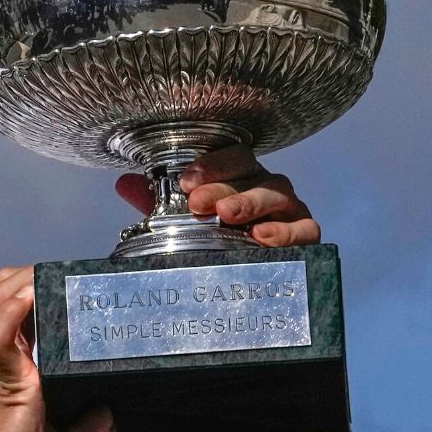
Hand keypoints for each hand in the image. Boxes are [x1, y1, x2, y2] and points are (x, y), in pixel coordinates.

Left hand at [115, 144, 320, 247]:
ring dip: (251, 203)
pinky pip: (305, 228)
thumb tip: (124, 183)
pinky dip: (287, 231)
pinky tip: (263, 238)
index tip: (186, 182)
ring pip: (276, 195)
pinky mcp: (307, 234)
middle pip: (252, 175)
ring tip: (227, 216)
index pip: (233, 156)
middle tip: (198, 204)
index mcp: (241, 176)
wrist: (256, 275)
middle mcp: (267, 186)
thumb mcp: (184, 218)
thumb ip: (157, 201)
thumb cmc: (220, 237)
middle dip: (222, 187)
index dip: (211, 165)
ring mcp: (290, 209)